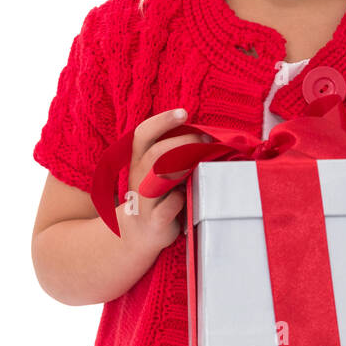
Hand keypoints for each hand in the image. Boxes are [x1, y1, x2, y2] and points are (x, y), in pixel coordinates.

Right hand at [119, 108, 210, 257]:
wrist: (140, 232)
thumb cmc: (158, 194)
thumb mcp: (159, 170)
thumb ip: (174, 153)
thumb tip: (206, 135)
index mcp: (139, 161)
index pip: (143, 134)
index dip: (162, 121)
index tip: (183, 112)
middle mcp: (138, 177)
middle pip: (156, 153)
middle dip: (184, 143)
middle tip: (206, 140)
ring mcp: (144, 200)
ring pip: (157, 178)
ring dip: (183, 166)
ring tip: (203, 160)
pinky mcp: (155, 220)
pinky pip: (166, 208)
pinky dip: (178, 200)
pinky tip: (187, 195)